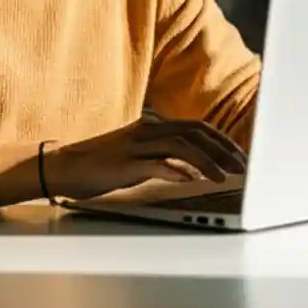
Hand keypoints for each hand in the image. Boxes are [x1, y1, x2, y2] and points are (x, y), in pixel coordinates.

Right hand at [42, 112, 247, 199]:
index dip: (222, 141)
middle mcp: (149, 130)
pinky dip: (178, 171)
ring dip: (207, 162)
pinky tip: (192, 181)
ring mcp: (137, 146)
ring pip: (182, 146)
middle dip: (223, 150)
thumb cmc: (103, 163)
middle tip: (242, 167)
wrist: (64, 165)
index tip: (240, 156)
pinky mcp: (125, 164)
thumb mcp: (139, 153)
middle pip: (196, 133)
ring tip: (224, 177)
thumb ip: (165, 154)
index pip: (198, 127)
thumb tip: (195, 167)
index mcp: (154, 126)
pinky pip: (157, 165)